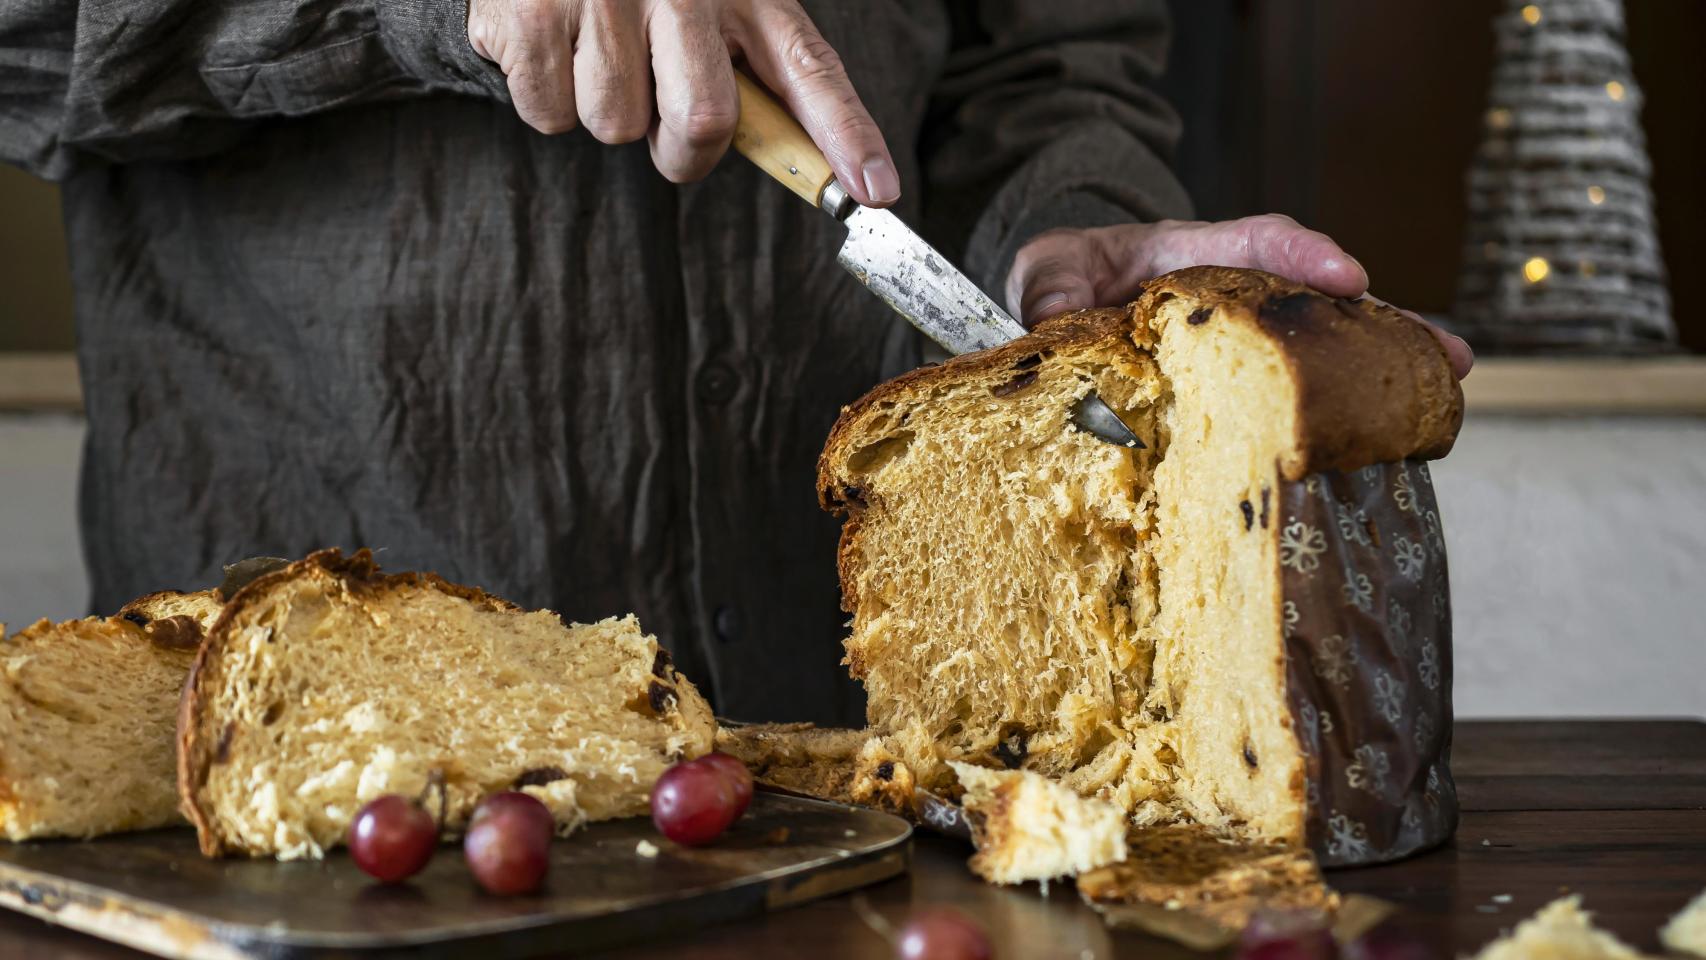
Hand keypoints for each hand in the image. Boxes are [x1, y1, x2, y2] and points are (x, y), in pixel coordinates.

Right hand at [467, 0, 899, 205]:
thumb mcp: (709, 8)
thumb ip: (752, 74)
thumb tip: (821, 168)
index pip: (808, 69)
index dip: (846, 135)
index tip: (874, 192)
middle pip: (704, 123)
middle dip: (681, 152)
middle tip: (662, 123)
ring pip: (618, 126)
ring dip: (606, 114)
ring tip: (595, 53)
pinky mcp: (536, 12)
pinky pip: (553, 114)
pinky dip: (549, 101)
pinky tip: (555, 48)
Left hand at [1006, 215, 1473, 378]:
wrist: (1051, 309)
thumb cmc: (1057, 282)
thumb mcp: (1043, 276)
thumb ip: (1049, 293)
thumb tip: (1051, 319)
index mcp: (1184, 259)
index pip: (1250, 244)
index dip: (1300, 256)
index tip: (1347, 277)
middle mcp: (1228, 300)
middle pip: (1315, 305)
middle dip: (1382, 324)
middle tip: (1448, 352)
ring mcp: (1236, 348)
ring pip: (1321, 353)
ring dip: (1385, 372)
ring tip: (1446, 391)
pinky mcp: (1232, 391)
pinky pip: (1290, 401)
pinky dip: (1338, 419)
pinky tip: (1390, 443)